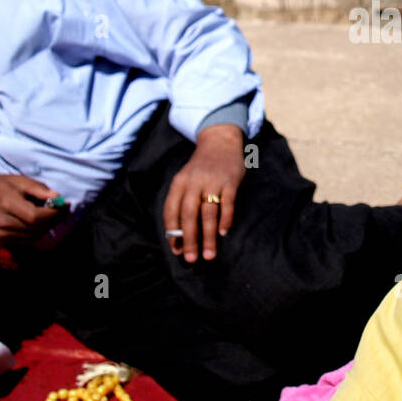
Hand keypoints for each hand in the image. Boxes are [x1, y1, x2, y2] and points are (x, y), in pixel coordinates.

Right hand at [0, 174, 65, 242]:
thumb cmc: (0, 186)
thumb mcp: (19, 180)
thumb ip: (38, 189)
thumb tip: (58, 197)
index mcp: (7, 203)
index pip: (35, 216)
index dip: (53, 213)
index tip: (66, 205)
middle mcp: (3, 221)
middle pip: (36, 227)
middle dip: (54, 219)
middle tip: (64, 210)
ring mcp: (1, 233)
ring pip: (34, 235)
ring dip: (48, 226)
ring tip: (54, 214)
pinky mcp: (2, 239)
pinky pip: (27, 239)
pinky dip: (38, 231)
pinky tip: (41, 221)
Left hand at [163, 124, 245, 262]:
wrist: (220, 142)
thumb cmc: (201, 168)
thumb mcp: (186, 180)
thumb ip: (182, 203)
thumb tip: (180, 236)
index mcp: (179, 183)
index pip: (171, 210)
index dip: (173, 232)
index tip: (177, 251)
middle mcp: (193, 182)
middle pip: (189, 215)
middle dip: (189, 240)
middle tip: (191, 259)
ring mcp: (212, 181)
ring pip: (208, 213)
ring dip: (208, 236)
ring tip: (209, 255)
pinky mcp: (230, 181)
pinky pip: (227, 203)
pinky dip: (225, 219)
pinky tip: (223, 233)